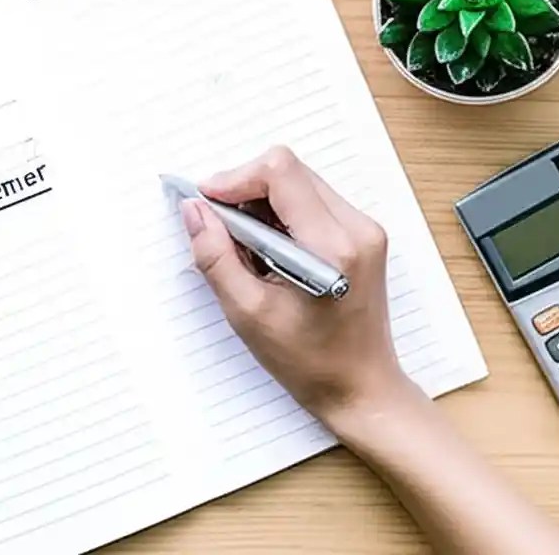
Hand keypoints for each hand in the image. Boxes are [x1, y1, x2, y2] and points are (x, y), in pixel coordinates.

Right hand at [181, 146, 415, 430]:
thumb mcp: (248, 312)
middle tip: (220, 228)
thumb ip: (216, 256)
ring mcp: (364, 230)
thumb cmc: (310, 362)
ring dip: (262, 204)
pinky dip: (281, 216)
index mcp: (332, 247)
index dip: (234, 179)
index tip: (206, 203)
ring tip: (247, 249)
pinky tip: (269, 252)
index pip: (280, 173)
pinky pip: (312, 202)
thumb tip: (194, 211)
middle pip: (289, 171)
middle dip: (245, 191)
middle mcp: (357, 228)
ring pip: (299, 183)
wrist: (360, 387)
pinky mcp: (361, 236)